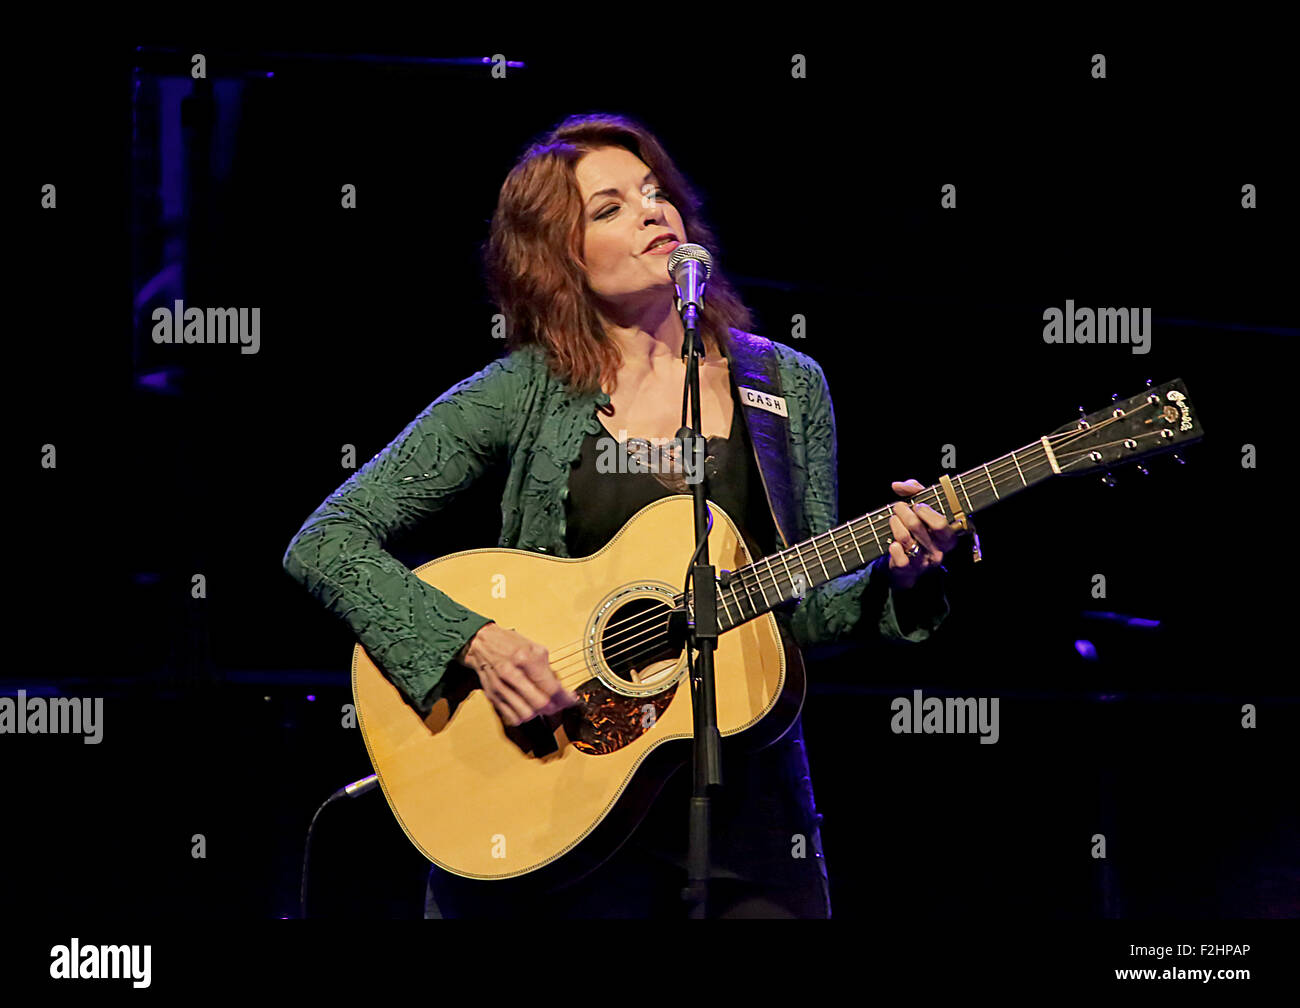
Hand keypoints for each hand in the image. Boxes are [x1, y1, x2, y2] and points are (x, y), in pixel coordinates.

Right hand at [457, 622, 581, 726]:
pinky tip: (528, 708)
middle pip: (540, 704)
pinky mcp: (493, 696)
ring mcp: (501, 687)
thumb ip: (548, 670)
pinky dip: (524, 717)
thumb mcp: (534, 648)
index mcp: (525, 658)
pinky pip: (512, 717)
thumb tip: (561, 690)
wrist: (482, 644)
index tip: (571, 700)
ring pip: (527, 714)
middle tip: (559, 705)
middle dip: (554, 708)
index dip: (565, 698)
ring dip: (539, 714)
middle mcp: (511, 674)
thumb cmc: (510, 644)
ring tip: (543, 706)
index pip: (551, 687)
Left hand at [886, 479, 961, 590]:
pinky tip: (893, 543)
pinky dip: (893, 547)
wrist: (908, 565)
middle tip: (898, 507)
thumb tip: (899, 485)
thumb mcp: (923, 509)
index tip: (916, 505)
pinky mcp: (908, 570)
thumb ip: (915, 491)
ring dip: (895, 524)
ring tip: (893, 519)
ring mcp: (924, 562)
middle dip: (903, 511)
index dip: (925, 511)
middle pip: (916, 526)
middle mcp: (939, 551)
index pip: (940, 523)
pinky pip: (899, 557)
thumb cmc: (919, 531)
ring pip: (904, 537)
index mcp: (948, 536)